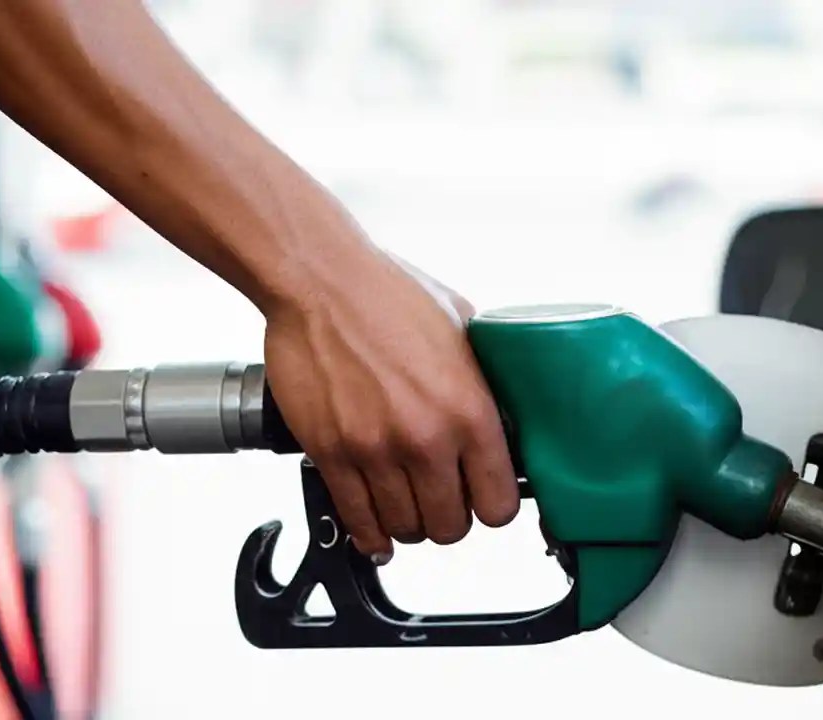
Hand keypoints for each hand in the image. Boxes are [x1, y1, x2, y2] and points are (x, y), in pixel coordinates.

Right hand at [262, 245, 518, 563]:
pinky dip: (369, 532)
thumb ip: (483, 378)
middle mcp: (425, 437)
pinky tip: (376, 528)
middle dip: (451, 518)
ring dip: (410, 523)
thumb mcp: (463, 329)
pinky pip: (357, 519)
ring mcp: (374, 450)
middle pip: (451, 528)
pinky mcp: (331, 453)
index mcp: (468, 409)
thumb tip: (503, 409)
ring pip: (405, 529)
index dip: (494, 505)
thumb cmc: (388, 293)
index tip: (485, 497)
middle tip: (444, 499)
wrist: (319, 280)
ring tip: (408, 503)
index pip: (499, 504)